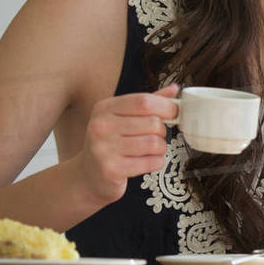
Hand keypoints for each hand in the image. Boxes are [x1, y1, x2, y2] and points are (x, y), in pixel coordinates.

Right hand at [75, 83, 179, 204]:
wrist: (89, 175)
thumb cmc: (111, 143)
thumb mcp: (123, 117)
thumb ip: (148, 102)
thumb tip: (174, 89)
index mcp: (104, 108)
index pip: (144, 101)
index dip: (166, 106)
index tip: (174, 113)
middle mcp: (100, 126)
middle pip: (153, 123)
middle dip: (162, 131)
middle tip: (156, 136)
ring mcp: (103, 149)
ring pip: (154, 143)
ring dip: (160, 148)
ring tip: (150, 150)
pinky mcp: (110, 170)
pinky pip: (151, 162)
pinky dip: (156, 162)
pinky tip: (146, 162)